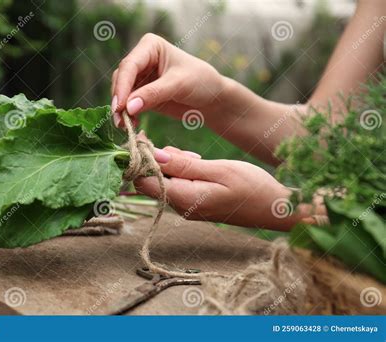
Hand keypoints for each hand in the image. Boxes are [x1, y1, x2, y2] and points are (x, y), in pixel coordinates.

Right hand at [111, 33, 225, 126]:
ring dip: (121, 110)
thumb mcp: (178, 85)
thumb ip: (153, 94)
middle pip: (121, 79)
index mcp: (150, 46)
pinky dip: (128, 115)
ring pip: (122, 93)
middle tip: (119, 120)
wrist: (212, 98)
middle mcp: (142, 59)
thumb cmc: (201, 82)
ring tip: (124, 126)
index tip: (120, 106)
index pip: (130, 65)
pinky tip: (131, 125)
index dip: (122, 86)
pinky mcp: (142, 94)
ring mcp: (141, 77)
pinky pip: (128, 104)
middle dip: (119, 100)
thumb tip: (128, 107)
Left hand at [135, 146, 309, 229]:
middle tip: (180, 148)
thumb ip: (183, 165)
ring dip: (172, 165)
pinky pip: (177, 186)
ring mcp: (187, 208)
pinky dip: (182, 172)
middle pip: (151, 181)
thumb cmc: (253, 188)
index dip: (138, 160)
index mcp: (183, 198)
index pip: (143, 181)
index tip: (144, 138)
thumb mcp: (219, 169)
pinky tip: (198, 164)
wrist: (275, 210)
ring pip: (164, 181)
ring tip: (195, 158)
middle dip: (156, 160)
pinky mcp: (195, 205)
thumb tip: (154, 155)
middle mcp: (180, 207)